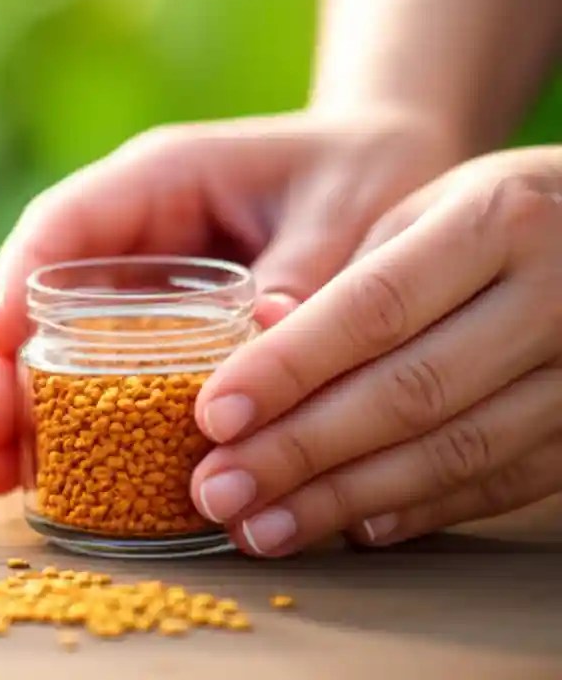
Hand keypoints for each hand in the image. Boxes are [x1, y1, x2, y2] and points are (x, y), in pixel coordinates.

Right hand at [0, 109, 465, 492]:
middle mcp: (131, 234)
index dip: (20, 282)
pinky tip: (45, 478)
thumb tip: (267, 348)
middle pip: (35, 296)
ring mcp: (138, 287)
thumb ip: (307, 277)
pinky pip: (98, 377)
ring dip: (21, 408)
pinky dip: (70, 426)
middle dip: (1, 365)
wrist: (399, 173)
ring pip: (51, 344)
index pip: (64, 223)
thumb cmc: (369, 171)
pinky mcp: (156, 335)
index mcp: (160, 178)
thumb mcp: (348, 214)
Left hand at [190, 146, 561, 555]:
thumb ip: (344, 282)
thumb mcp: (424, 212)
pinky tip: (351, 528)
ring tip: (261, 528)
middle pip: (409, 393)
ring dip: (346, 500)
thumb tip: (250, 353)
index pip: (372, 310)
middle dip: (299, 452)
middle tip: (217, 491)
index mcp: (496, 220)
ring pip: (454, 452)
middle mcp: (555, 294)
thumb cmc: (493, 217)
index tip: (213, 417)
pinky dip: (421, 510)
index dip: (287, 370)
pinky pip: (503, 483)